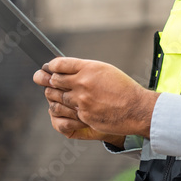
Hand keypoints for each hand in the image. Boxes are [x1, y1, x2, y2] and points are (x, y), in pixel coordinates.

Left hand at [33, 57, 158, 141]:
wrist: (136, 108)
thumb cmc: (122, 87)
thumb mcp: (105, 70)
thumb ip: (85, 69)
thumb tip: (66, 69)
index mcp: (89, 68)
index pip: (59, 64)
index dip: (51, 66)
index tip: (49, 68)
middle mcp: (83, 83)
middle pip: (54, 81)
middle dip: (47, 81)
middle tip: (44, 80)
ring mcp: (82, 100)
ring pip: (56, 98)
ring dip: (52, 96)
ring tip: (52, 93)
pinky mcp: (83, 115)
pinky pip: (64, 113)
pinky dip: (61, 110)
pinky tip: (62, 107)